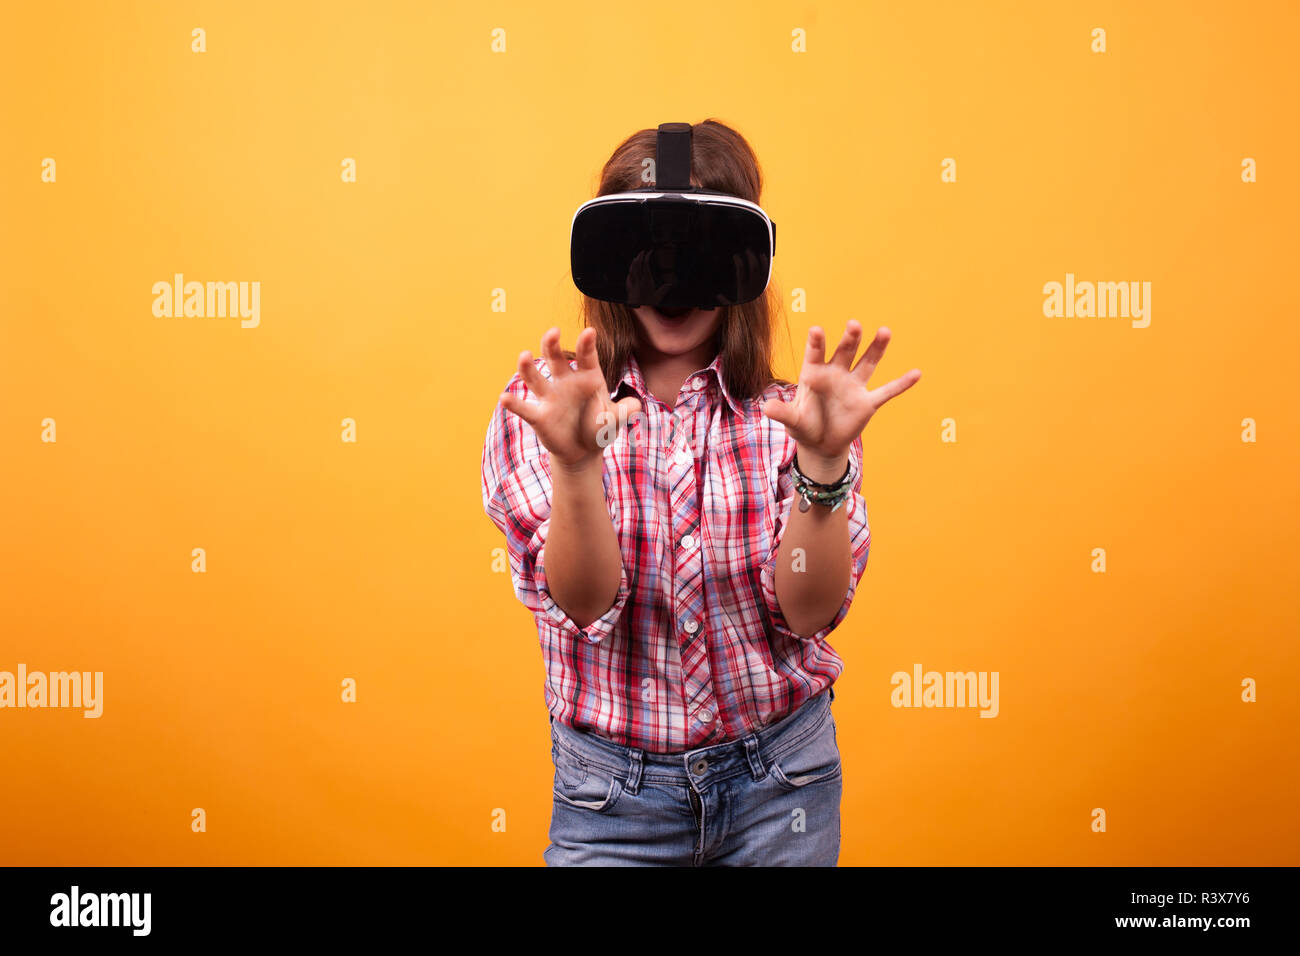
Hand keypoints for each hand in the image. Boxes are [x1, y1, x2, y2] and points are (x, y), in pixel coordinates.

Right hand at [500, 327, 642, 471]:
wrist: (583, 451)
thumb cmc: (599, 428)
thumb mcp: (615, 421)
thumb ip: (624, 412)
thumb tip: (636, 405)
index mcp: (588, 377)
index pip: (587, 357)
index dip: (587, 344)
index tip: (589, 332)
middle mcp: (565, 382)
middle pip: (556, 358)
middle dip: (552, 345)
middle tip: (553, 332)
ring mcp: (550, 397)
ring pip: (536, 378)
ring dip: (528, 367)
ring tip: (524, 355)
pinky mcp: (539, 416)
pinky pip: (525, 408)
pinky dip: (514, 403)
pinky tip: (505, 399)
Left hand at [760, 321, 920, 475]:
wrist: (821, 443)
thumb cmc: (804, 426)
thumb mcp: (792, 421)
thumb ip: (782, 412)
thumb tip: (765, 409)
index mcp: (814, 374)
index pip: (815, 354)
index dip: (816, 343)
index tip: (817, 329)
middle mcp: (836, 374)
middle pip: (844, 351)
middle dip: (849, 339)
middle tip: (854, 324)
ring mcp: (853, 386)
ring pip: (867, 363)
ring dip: (876, 348)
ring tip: (885, 331)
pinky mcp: (868, 402)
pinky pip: (887, 391)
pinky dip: (901, 384)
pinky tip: (916, 373)